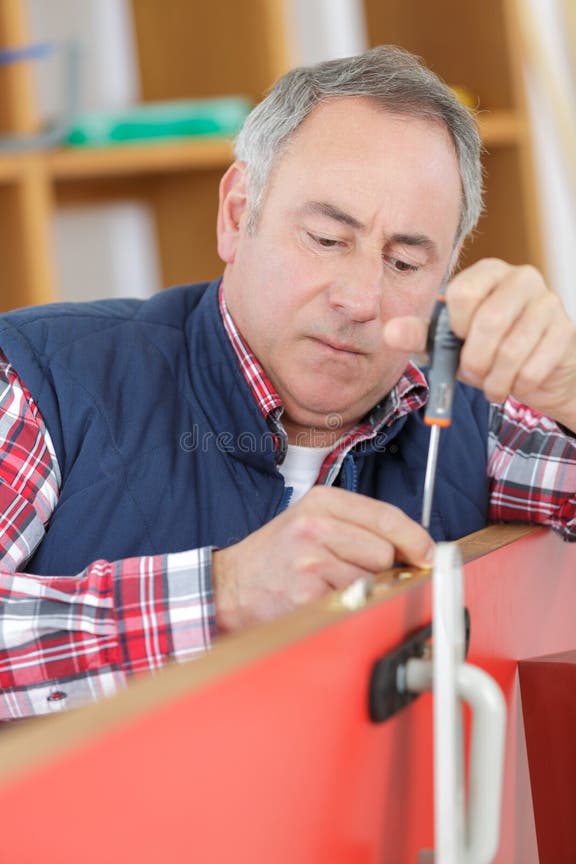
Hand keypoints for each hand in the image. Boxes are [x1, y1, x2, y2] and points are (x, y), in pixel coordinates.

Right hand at [212, 486, 433, 632]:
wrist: (230, 586)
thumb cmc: (276, 557)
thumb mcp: (312, 522)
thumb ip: (358, 527)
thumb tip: (413, 548)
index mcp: (321, 501)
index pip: (387, 516)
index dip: (414, 538)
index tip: (427, 554)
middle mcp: (316, 525)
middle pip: (385, 551)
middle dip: (379, 568)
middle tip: (350, 571)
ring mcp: (311, 559)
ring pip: (372, 579)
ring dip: (361, 589)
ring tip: (329, 585)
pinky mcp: (308, 592)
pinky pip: (352, 602)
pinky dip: (344, 606)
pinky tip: (320, 599)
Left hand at [384, 258, 575, 429]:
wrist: (537, 370)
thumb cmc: (488, 349)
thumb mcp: (447, 342)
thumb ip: (419, 335)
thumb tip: (390, 333)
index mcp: (488, 272)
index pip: (463, 293)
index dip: (456, 328)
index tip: (457, 341)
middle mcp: (522, 278)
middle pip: (489, 322)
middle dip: (475, 361)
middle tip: (473, 373)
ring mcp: (548, 302)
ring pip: (512, 350)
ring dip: (495, 379)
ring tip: (492, 384)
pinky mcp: (565, 331)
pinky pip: (534, 367)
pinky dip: (518, 385)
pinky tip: (516, 383)